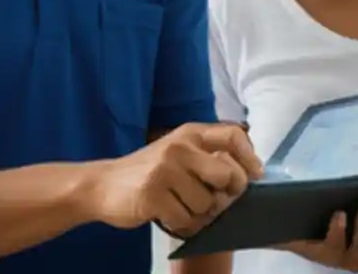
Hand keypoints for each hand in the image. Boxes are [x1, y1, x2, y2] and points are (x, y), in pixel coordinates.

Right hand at [86, 122, 263, 236]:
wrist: (103, 185)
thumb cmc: (150, 172)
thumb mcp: (178, 153)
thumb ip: (208, 157)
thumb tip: (248, 176)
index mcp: (190, 133)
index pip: (233, 136)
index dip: (249, 158)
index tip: (254, 176)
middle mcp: (179, 147)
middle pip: (227, 176)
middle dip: (226, 195)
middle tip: (211, 199)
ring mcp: (165, 170)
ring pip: (208, 205)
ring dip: (199, 215)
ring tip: (180, 207)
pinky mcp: (152, 195)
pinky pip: (186, 221)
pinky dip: (182, 225)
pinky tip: (168, 216)